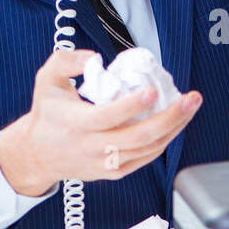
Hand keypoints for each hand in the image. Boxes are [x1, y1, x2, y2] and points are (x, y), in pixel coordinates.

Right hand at [0, 49, 201, 195]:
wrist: (38, 155)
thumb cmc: (47, 115)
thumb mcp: (46, 81)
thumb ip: (66, 61)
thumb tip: (93, 58)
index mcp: (76, 124)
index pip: (109, 117)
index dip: (133, 106)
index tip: (152, 91)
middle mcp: (93, 147)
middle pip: (139, 136)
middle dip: (171, 117)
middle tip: (190, 99)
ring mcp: (106, 163)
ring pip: (148, 149)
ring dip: (175, 128)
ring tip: (190, 107)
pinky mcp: (114, 171)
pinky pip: (146, 158)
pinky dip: (164, 141)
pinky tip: (176, 124)